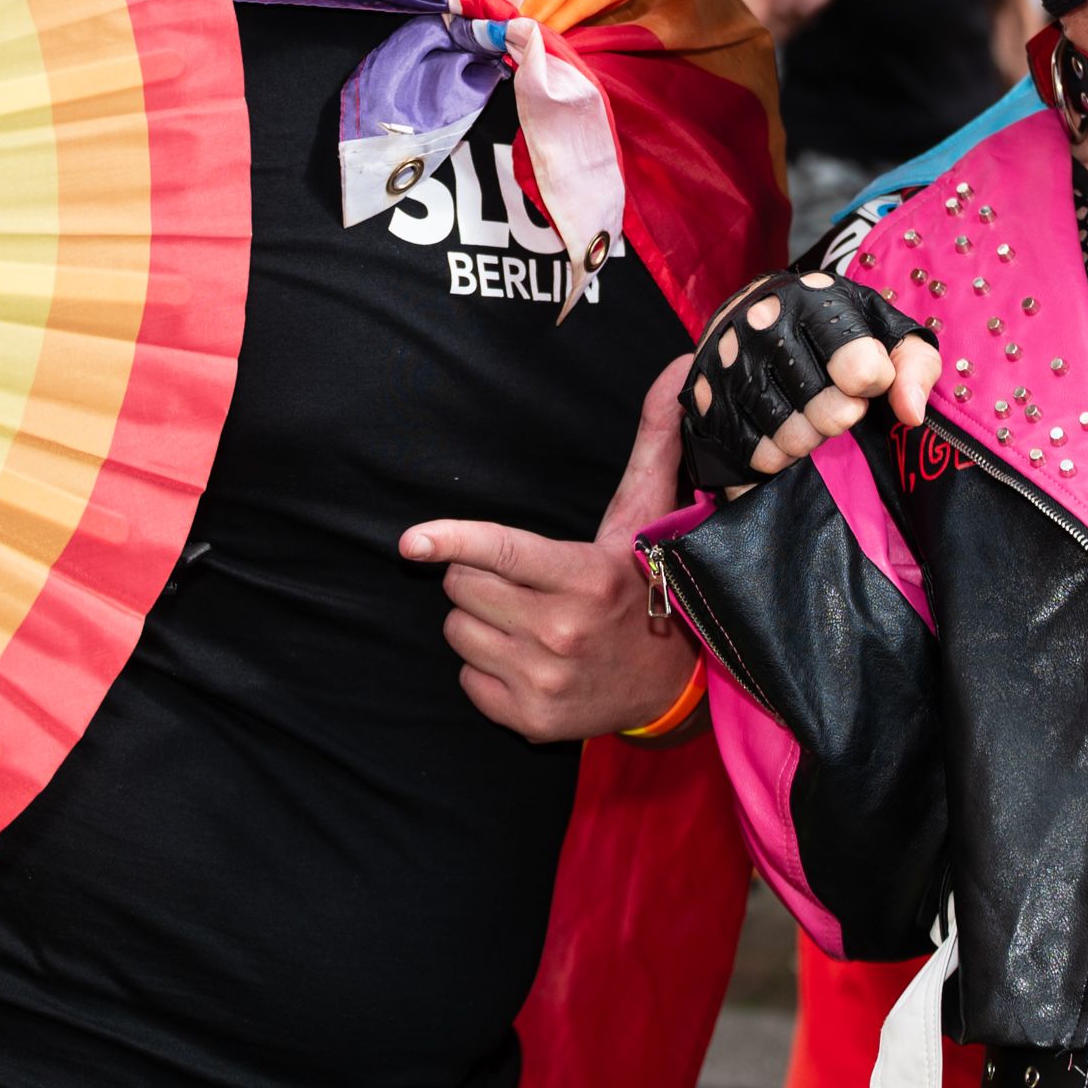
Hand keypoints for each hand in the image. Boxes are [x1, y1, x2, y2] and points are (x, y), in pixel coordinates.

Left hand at [406, 356, 703, 742]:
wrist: (677, 684)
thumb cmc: (652, 583)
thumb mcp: (650, 515)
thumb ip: (655, 440)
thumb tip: (676, 367)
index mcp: (586, 578)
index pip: (502, 552)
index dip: (452, 542)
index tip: (411, 543)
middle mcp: (562, 632)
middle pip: (463, 588)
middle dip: (479, 576)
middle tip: (524, 581)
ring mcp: (544, 681)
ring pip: (458, 632)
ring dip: (481, 622)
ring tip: (530, 619)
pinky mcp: (532, 721)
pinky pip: (467, 679)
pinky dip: (488, 668)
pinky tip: (529, 659)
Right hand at [683, 269, 941, 489]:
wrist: (759, 318)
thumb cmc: (836, 332)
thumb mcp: (887, 335)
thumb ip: (915, 367)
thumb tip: (911, 413)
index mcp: (817, 298)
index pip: (859, 364)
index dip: (870, 386)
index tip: (866, 383)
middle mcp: (766, 320)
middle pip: (821, 404)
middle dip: (839, 418)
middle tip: (840, 411)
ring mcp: (729, 356)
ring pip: (784, 430)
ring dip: (807, 439)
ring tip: (811, 424)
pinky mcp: (705, 389)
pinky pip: (750, 447)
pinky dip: (773, 453)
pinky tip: (781, 437)